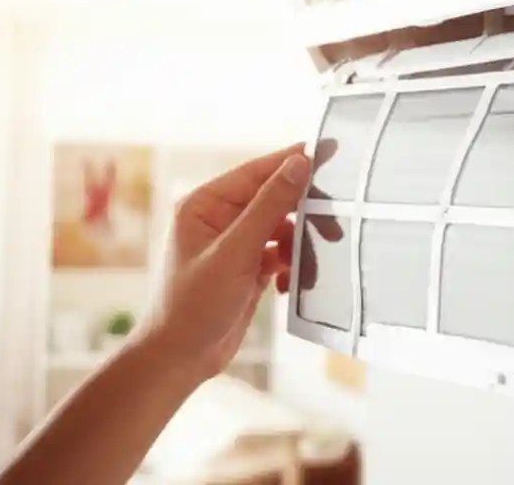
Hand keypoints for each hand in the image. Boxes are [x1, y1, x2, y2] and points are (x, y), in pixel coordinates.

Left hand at [138, 144, 338, 380]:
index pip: (256, 172)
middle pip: (273, 199)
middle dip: (302, 213)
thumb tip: (299, 163)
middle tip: (333, 224)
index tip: (330, 152)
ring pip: (281, 229)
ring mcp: (234, 245)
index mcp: (204, 205)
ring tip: (310, 264)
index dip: (293, 162)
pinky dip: (290, 266)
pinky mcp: (247, 268)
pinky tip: (288, 285)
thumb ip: (269, 206)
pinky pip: (280, 254)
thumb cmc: (191, 306)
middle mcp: (218, 219)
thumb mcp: (234, 252)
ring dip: (299, 245)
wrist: (179, 360)